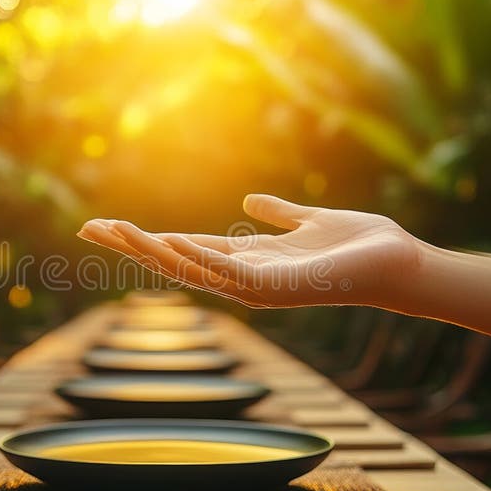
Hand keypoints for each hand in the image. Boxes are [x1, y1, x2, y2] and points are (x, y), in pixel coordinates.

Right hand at [77, 194, 424, 307]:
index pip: (186, 248)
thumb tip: (249, 202)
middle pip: (176, 261)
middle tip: (89, 228)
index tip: (110, 225)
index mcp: (250, 260)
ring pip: (192, 269)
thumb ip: (280, 214)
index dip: (147, 238)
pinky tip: (168, 239)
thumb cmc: (360, 245)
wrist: (401, 263)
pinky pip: (227, 272)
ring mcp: (259, 287)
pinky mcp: (278, 288)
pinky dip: (196, 257)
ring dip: (152, 250)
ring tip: (116, 230)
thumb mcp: (310, 220)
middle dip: (133, 246)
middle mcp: (246, 278)